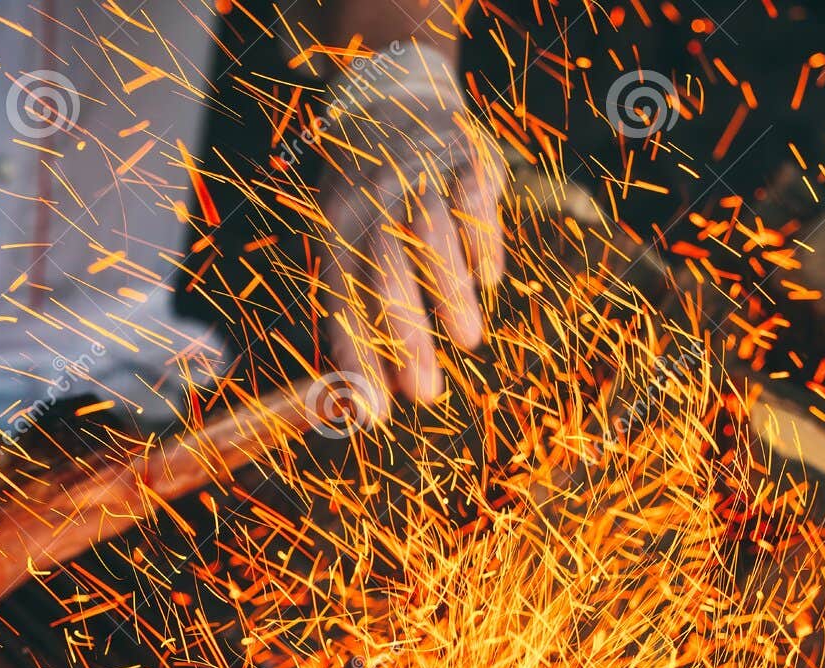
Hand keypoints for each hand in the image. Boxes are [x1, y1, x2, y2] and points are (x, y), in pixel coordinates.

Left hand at [316, 43, 504, 410]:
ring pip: (430, 235)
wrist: (393, 101)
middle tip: (426, 393)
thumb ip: (354, 310)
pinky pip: (472, 200)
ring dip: (448, 292)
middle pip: (385, 270)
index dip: (355, 355)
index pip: (341, 298)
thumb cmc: (364, 199)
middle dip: (405, 336)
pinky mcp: (462, 156)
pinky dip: (481, 241)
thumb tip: (362, 398)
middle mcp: (372, 198)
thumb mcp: (341, 240)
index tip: (373, 410)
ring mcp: (418, 173)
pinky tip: (490, 280)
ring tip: (467, 342)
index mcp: (335, 227)